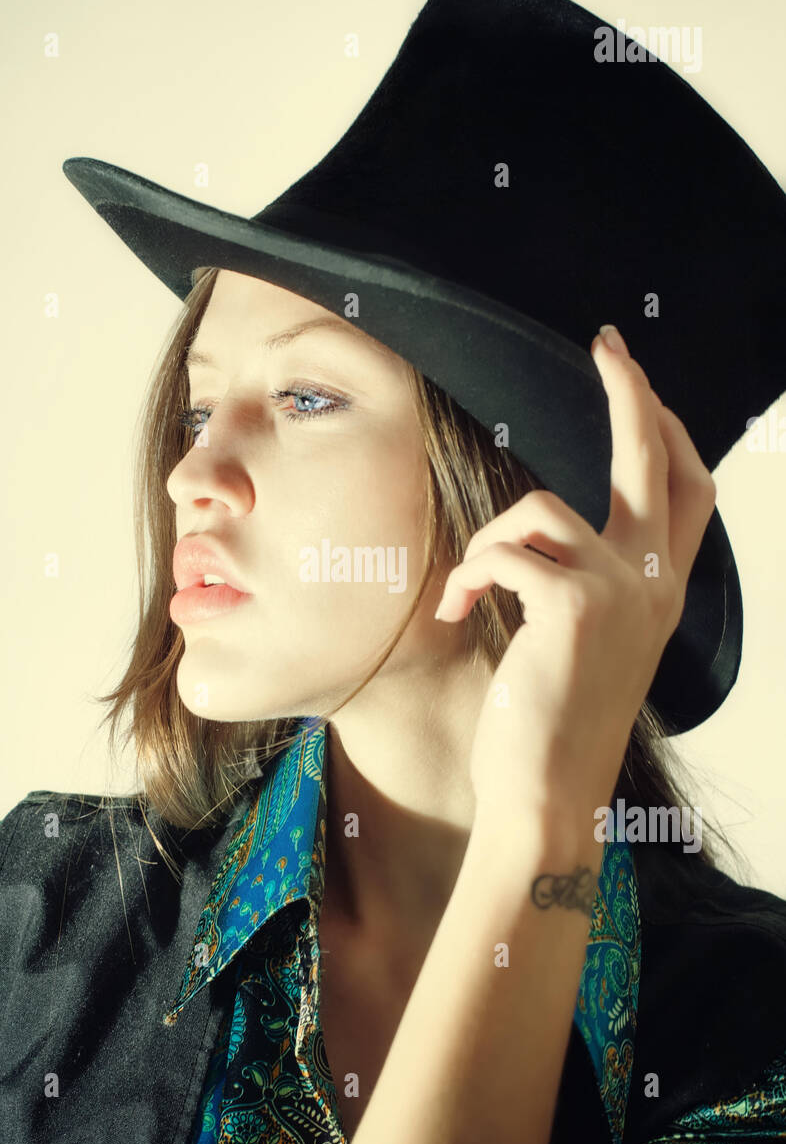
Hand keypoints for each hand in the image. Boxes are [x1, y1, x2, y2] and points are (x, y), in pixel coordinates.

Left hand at [434, 325, 716, 832]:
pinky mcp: (573, 606)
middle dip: (632, 393)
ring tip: (468, 592)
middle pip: (655, 460)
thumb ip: (579, 585)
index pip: (687, 491)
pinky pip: (502, 551)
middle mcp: (652, 585)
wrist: (546, 797)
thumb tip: (539, 536)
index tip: (641, 388)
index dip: (669, 432)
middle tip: (608, 347)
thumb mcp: (582, 646)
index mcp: (658, 593)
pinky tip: (457, 613)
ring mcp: (619, 592)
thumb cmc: (551, 727)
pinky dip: (468, 576)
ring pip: (540, 508)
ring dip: (488, 540)